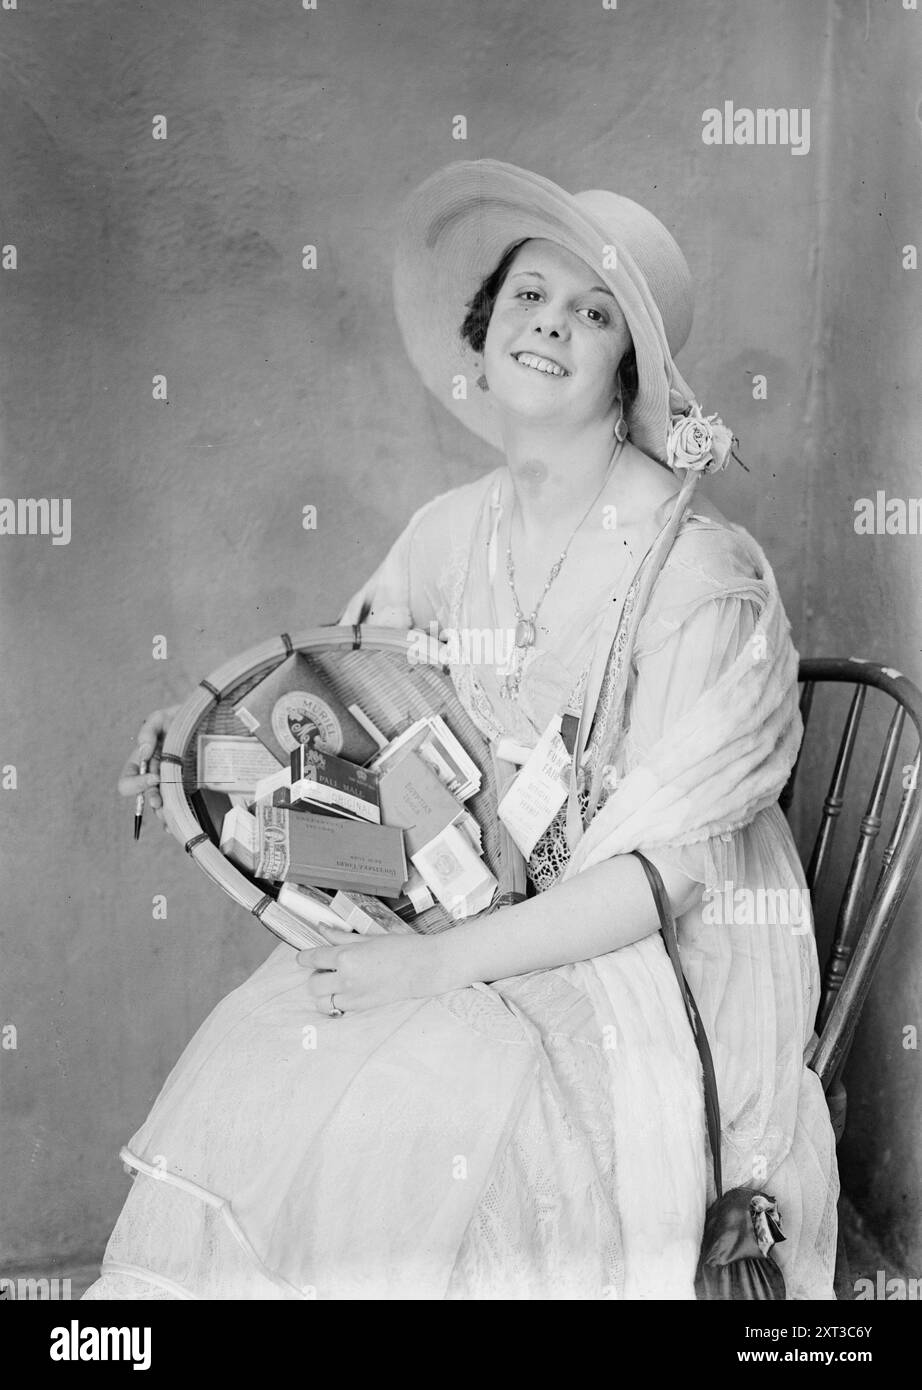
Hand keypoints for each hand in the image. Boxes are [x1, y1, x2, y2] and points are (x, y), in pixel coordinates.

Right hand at [117, 704, 181, 825]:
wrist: (204, 720)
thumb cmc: (178, 718)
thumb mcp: (160, 718)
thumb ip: (148, 731)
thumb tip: (144, 751)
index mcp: (143, 763)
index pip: (128, 781)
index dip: (136, 783)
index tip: (154, 776)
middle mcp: (155, 776)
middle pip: (146, 797)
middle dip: (152, 800)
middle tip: (160, 802)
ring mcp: (173, 783)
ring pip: (163, 805)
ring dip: (165, 812)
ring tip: (172, 816)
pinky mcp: (190, 787)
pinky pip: (182, 805)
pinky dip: (180, 816)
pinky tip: (183, 821)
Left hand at [297, 926, 445, 1014]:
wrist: (425, 968)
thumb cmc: (402, 948)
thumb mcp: (370, 937)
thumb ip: (342, 936)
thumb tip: (322, 928)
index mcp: (347, 956)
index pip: (313, 958)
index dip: (304, 958)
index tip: (302, 958)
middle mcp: (347, 978)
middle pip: (313, 983)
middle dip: (315, 976)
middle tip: (325, 969)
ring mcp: (354, 995)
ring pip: (322, 1001)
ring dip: (323, 993)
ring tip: (334, 984)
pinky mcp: (362, 1007)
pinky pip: (338, 1009)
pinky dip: (336, 1003)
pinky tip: (345, 993)